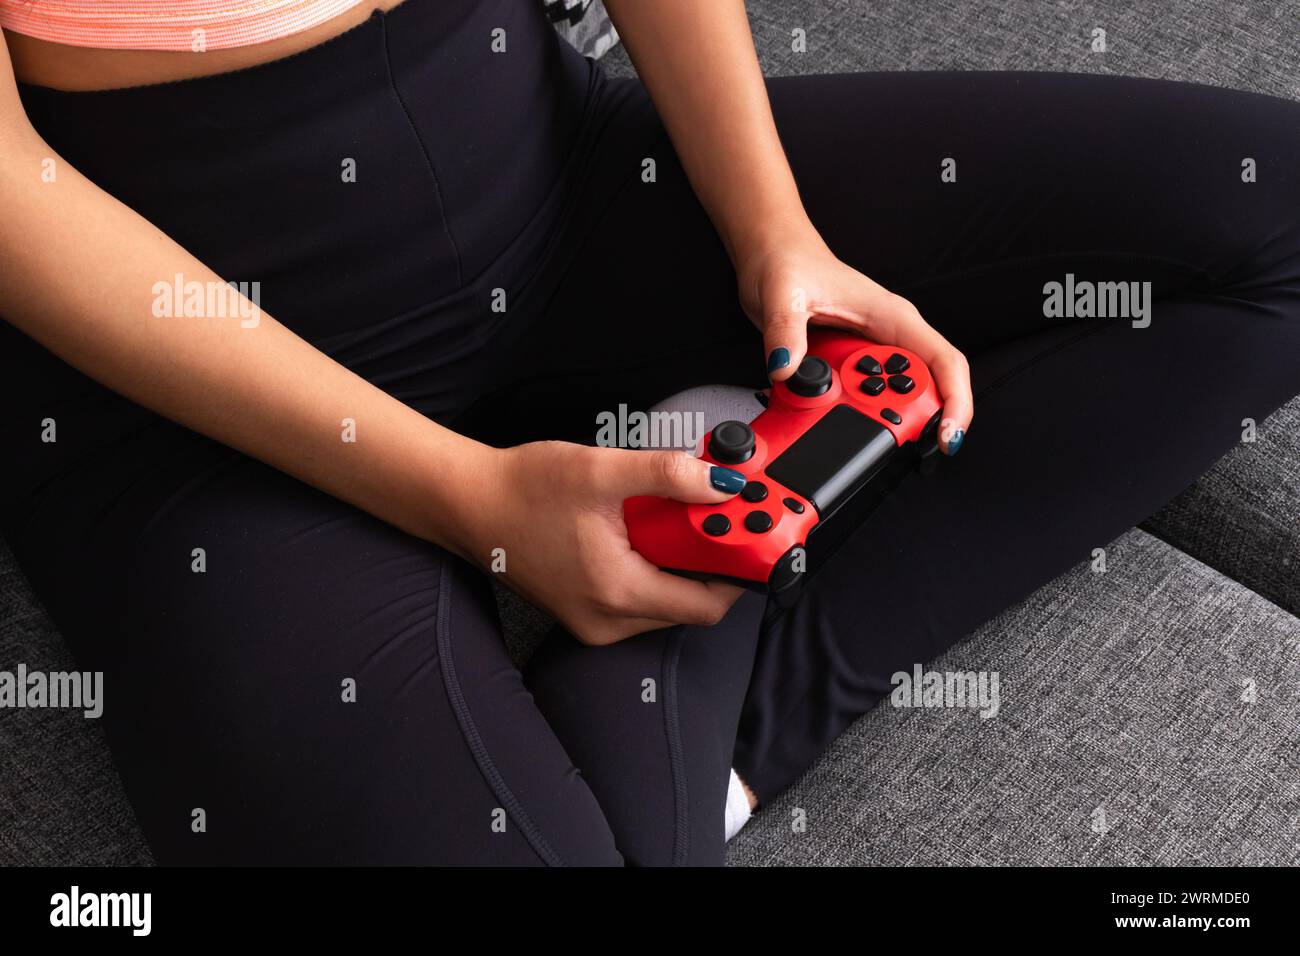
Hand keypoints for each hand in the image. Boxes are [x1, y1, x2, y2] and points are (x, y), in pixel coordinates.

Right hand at [461, 442, 746, 644]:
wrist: (466, 504)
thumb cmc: (523, 488)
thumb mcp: (600, 471)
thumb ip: (667, 475)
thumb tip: (722, 484)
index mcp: (618, 593)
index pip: (707, 606)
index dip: (736, 572)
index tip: (747, 534)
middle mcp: (608, 621)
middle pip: (689, 605)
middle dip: (706, 561)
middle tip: (708, 515)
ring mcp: (594, 622)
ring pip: (664, 602)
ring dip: (677, 563)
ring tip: (667, 517)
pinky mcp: (583, 613)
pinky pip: (638, 598)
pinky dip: (651, 568)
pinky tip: (638, 530)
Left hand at [736, 227, 973, 452]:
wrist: (773, 258)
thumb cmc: (789, 263)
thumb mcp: (783, 294)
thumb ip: (785, 331)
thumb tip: (786, 367)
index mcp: (892, 317)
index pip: (944, 362)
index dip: (955, 402)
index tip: (948, 436)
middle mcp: (890, 336)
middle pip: (922, 390)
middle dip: (909, 420)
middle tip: (880, 437)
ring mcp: (872, 352)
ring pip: (891, 398)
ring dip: (871, 418)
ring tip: (838, 419)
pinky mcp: (852, 364)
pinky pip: (861, 397)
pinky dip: (846, 412)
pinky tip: (823, 416)